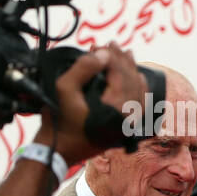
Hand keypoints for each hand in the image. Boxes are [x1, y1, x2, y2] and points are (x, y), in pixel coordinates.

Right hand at [38, 42, 147, 164]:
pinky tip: (137, 77)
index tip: (101, 44)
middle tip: (113, 44)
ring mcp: (129, 125)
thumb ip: (83, 69)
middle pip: (133, 82)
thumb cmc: (58, 122)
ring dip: (132, 71)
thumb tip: (103, 53)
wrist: (58, 151)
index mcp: (116, 110)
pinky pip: (139, 104)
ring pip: (138, 92)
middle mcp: (128, 118)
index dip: (112, 57)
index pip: (121, 76)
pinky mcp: (126, 128)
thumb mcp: (64, 89)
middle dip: (122, 60)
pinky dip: (138, 88)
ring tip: (126, 54)